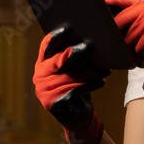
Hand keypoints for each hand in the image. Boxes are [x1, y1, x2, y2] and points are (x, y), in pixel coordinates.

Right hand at [33, 26, 109, 143]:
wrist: (77, 116)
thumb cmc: (77, 87)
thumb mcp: (75, 70)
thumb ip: (74, 58)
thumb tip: (88, 39)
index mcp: (42, 64)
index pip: (46, 46)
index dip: (56, 36)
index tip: (69, 27)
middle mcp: (39, 76)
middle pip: (57, 60)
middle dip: (74, 53)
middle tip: (89, 46)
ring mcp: (44, 91)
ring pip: (70, 77)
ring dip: (89, 72)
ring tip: (104, 69)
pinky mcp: (54, 104)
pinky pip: (75, 91)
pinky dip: (90, 85)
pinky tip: (101, 81)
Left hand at [104, 0, 143, 87]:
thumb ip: (127, 25)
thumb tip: (101, 34)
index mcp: (137, 6)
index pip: (111, 3)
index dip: (98, 9)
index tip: (86, 15)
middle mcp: (142, 9)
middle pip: (115, 27)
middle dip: (116, 45)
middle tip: (125, 55)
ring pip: (126, 42)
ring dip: (132, 56)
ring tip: (143, 56)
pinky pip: (138, 48)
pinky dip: (142, 59)